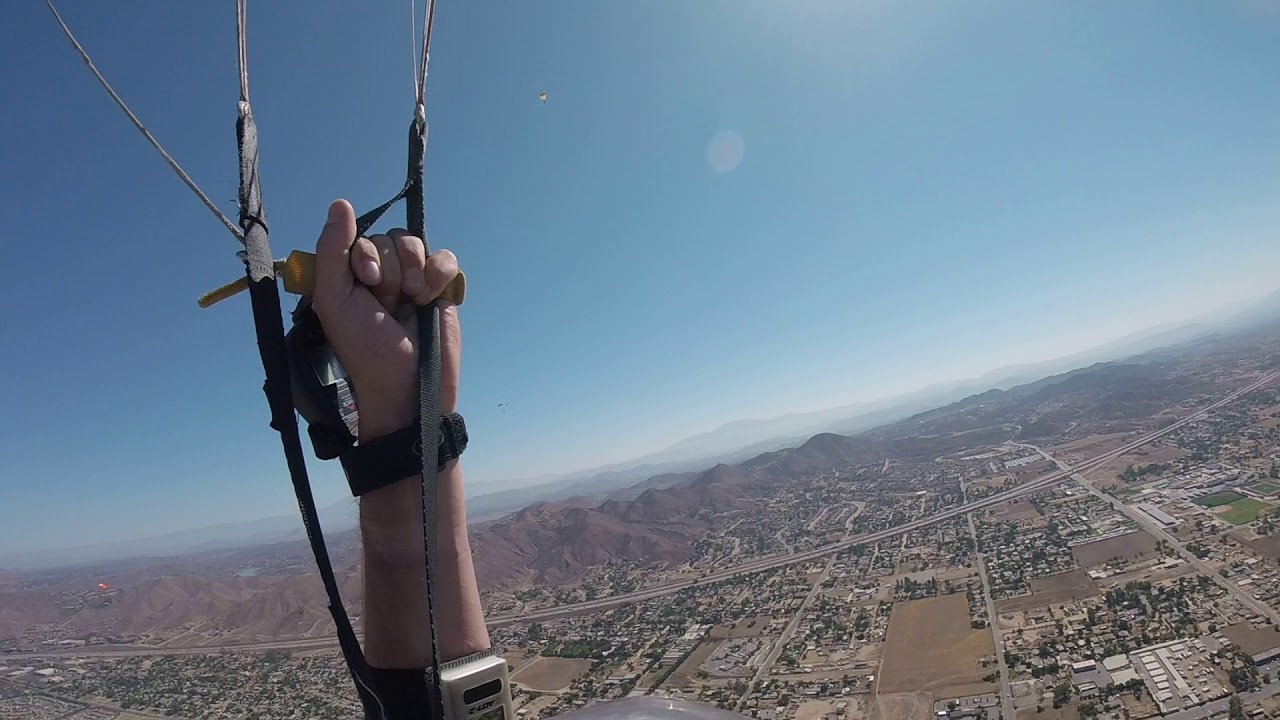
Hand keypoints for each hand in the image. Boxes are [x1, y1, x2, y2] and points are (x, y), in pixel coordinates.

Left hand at [311, 199, 461, 440]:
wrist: (408, 384)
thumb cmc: (365, 348)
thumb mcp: (335, 299)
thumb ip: (332, 251)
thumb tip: (341, 203)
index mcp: (350, 274)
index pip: (360, 236)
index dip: (367, 255)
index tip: (369, 283)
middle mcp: (382, 271)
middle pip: (390, 237)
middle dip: (392, 271)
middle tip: (388, 304)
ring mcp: (413, 279)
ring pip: (417, 243)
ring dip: (415, 272)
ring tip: (413, 302)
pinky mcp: (442, 289)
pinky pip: (445, 258)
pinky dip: (440, 274)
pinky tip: (432, 298)